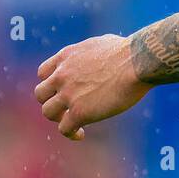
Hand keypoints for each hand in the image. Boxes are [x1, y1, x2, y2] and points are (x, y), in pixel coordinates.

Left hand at [36, 34, 151, 139]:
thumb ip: (90, 53)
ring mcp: (68, 94)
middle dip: (51, 101)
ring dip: (58, 118)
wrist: (137, 62)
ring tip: (73, 123)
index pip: (43, 72)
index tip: (62, 91)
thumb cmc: (129, 51)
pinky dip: (71, 133)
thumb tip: (99, 55)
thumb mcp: (101, 43)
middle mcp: (62, 74)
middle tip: (65, 108)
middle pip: (41, 94)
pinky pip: (64, 128)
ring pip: (48, 112)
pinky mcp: (79, 112)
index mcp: (66, 56)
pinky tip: (81, 134)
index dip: (51, 84)